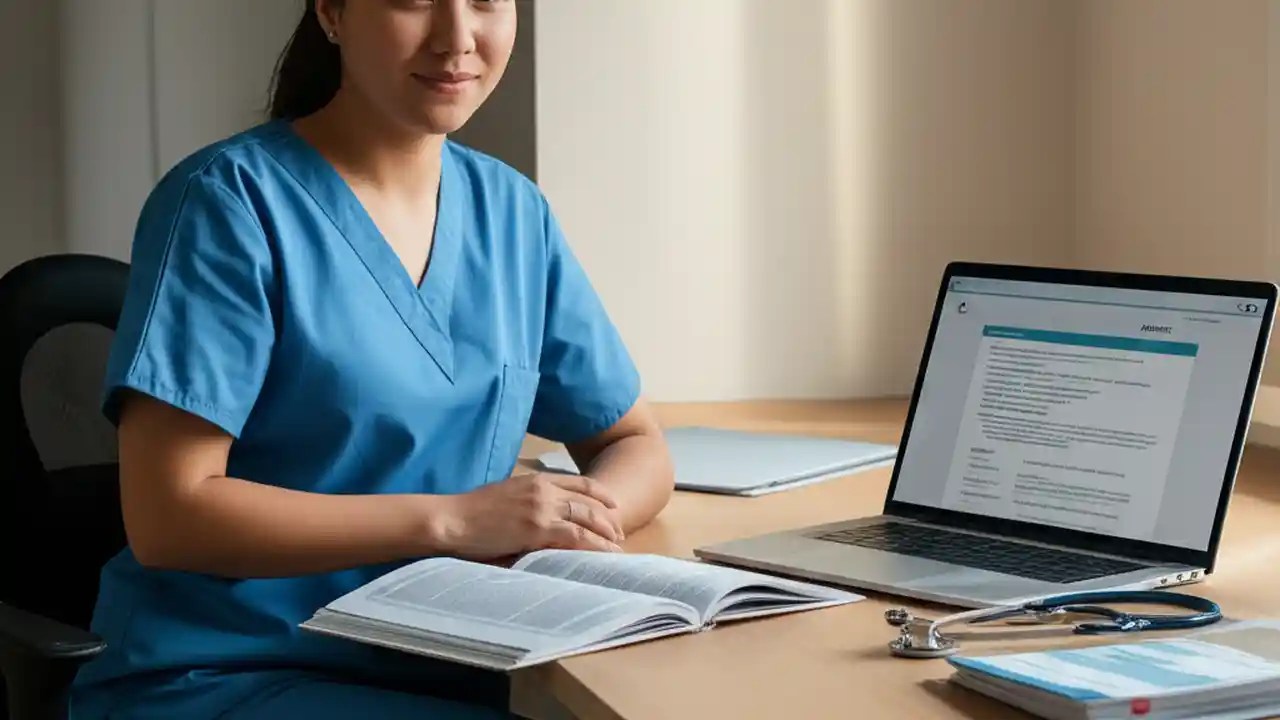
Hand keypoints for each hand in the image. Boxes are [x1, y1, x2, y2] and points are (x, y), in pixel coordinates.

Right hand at [435, 473, 625, 559]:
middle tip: (619, 533)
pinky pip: (575, 536)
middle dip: (608, 518)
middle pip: (588, 502)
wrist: (453, 519)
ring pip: (586, 518)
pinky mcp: (537, 529)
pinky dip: (594, 545)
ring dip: (605, 533)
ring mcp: (542, 508)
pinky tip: (604, 553)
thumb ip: (528, 501)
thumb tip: (542, 516)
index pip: (579, 483)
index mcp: (536, 480)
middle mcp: (544, 490)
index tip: (613, 505)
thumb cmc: (472, 512)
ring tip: (617, 546)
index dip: (600, 495)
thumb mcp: (506, 495)